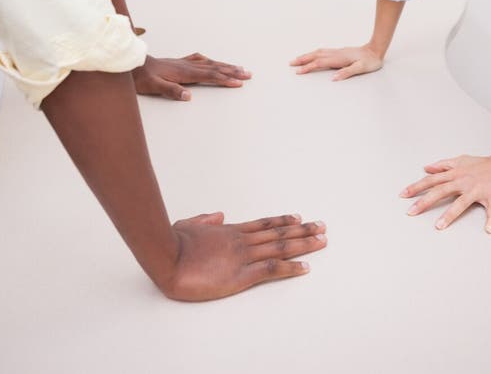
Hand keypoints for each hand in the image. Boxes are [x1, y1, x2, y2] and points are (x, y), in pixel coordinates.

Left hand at [133, 53, 251, 100]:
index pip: (209, 76)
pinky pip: (199, 60)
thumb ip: (171, 90)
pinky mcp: (178, 63)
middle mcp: (186, 66)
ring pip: (209, 63)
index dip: (225, 79)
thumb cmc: (141, 77)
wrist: (131, 64)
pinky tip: (211, 61)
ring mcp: (183, 63)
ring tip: (238, 67)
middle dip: (232, 71)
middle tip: (248, 74)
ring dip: (225, 65)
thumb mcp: (154, 87)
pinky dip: (210, 61)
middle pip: (214, 68)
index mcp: (184, 73)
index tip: (239, 83)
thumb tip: (189, 96)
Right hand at [163, 212, 326, 300]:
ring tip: (322, 241)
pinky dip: (291, 268)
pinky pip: (272, 270)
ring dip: (304, 244)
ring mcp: (244, 256)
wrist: (167, 257)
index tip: (299, 218)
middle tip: (322, 226)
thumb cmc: (173, 243)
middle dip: (303, 230)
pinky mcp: (241, 275)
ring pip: (281, 248)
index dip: (283, 221)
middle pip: (279, 234)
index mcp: (230, 231)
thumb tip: (218, 215)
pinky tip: (305, 267)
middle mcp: (242, 241)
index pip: (264, 224)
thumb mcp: (189, 224)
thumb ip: (206, 220)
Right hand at [289, 44, 383, 80]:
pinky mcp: (339, 52)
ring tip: (297, 59)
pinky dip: (314, 53)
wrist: (376, 50)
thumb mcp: (361, 68)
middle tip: (291, 63)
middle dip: (302, 59)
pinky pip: (322, 51)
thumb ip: (347, 72)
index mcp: (339, 58)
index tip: (298, 72)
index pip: (319, 62)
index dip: (308, 67)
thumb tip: (333, 78)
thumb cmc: (370, 61)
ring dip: (306, 55)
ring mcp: (337, 51)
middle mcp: (336, 53)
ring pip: (318, 52)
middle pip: (315, 55)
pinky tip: (312, 55)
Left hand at [400, 152, 490, 232]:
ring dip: (450, 214)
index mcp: (455, 174)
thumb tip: (426, 168)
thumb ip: (443, 165)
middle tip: (411, 212)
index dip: (416, 187)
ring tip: (439, 226)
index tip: (403, 195)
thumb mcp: (461, 160)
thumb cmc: (484, 164)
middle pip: (440, 191)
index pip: (431, 180)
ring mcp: (478, 190)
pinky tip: (488, 229)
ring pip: (461, 203)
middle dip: (424, 202)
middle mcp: (464, 181)